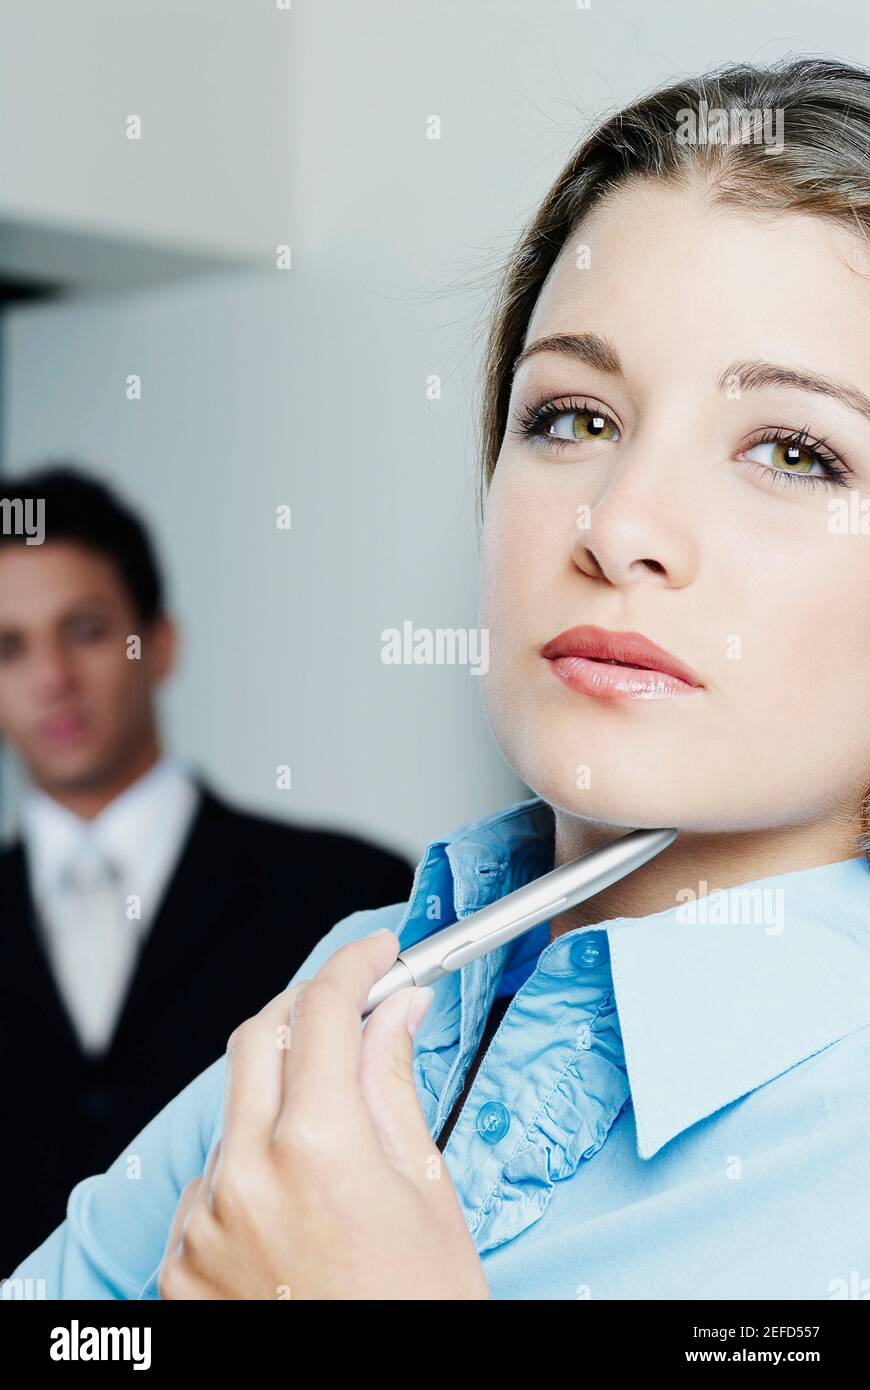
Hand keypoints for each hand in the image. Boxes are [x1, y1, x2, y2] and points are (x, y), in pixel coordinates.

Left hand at [158, 928, 490, 1299]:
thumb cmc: (422, 1315)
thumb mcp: (428, 1193)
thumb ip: (395, 1083)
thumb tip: (396, 1006)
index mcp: (317, 1149)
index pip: (323, 1009)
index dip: (353, 963)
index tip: (378, 953)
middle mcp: (243, 1175)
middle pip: (261, 1036)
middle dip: (308, 1009)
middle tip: (354, 1011)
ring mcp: (203, 1221)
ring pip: (234, 1108)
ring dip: (281, 1093)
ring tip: (338, 1135)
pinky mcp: (180, 1263)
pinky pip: (212, 1176)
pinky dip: (250, 1161)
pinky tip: (297, 1197)